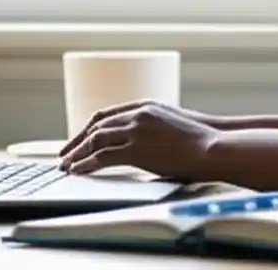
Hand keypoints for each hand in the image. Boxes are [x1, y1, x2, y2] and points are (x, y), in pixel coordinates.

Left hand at [57, 102, 219, 177]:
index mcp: (145, 105)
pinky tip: (78, 171)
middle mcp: (137, 114)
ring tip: (66, 165)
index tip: (79, 139)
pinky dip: (86, 164)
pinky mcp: (136, 149)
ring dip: (77, 153)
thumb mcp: (173, 123)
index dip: (89, 128)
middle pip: (96, 126)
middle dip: (77, 141)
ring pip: (95, 140)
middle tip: (64, 154)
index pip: (106, 114)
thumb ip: (153, 126)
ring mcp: (135, 130)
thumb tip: (143, 141)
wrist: (213, 146)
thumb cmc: (201, 138)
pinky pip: (102, 156)